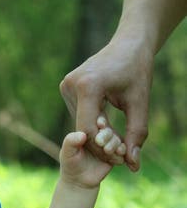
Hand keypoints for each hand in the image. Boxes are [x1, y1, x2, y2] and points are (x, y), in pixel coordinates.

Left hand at [59, 117, 123, 187]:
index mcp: (90, 130)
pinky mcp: (115, 155)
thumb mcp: (66, 153)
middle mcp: (101, 135)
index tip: (100, 124)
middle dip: (107, 134)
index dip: (100, 121)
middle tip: (101, 142)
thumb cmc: (70, 164)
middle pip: (109, 131)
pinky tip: (120, 153)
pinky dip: (122, 152)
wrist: (79, 181)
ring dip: (115, 143)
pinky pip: (122, 152)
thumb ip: (70, 142)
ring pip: (117, 140)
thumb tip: (82, 135)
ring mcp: (109, 145)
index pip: (97, 122)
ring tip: (108, 150)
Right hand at [60, 37, 152, 172]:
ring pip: (79, 123)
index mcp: (88, 86)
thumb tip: (133, 165)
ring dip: (96, 135)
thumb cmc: (137, 70)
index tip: (119, 157)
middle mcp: (71, 84)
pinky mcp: (66, 86)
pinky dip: (91, 124)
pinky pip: (78, 114)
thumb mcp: (140, 103)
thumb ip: (136, 134)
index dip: (102, 148)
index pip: (88, 129)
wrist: (129, 43)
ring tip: (114, 140)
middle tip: (119, 153)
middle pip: (82, 128)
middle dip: (100, 144)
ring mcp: (66, 85)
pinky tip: (105, 126)